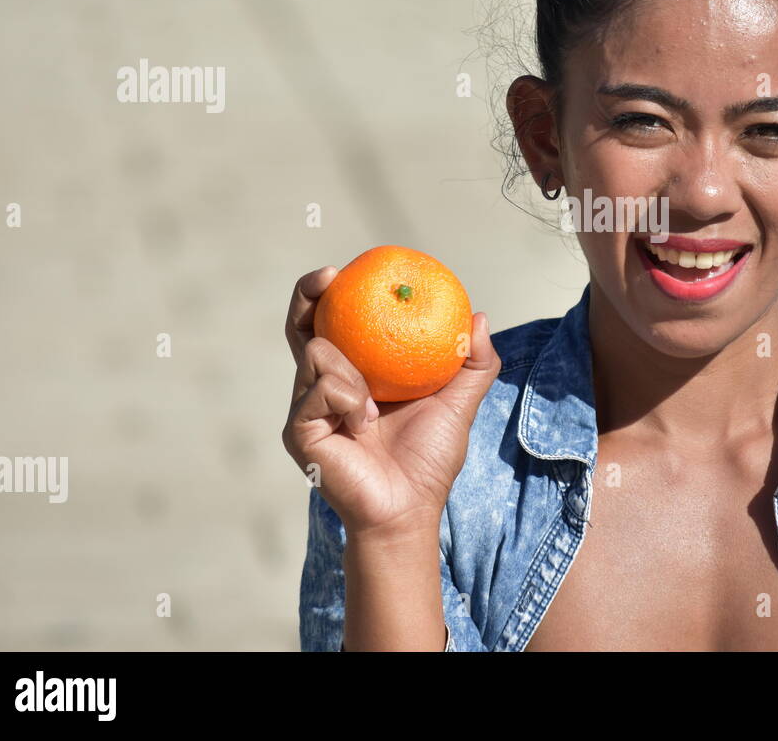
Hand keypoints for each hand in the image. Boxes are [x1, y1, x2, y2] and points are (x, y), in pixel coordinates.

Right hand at [281, 265, 500, 535]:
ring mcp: (306, 407)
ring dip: (352, 371)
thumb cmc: (429, 459)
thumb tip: (479, 316)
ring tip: (374, 406)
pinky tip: (363, 425)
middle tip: (328, 276)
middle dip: (308, 294)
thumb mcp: (459, 403)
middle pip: (301, 327)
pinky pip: (319, 390)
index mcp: (354, 376)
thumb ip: (472, 363)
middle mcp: (322, 387)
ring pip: (316, 351)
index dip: (330, 293)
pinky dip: (348, 400)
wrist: (409, 508)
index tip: (346, 269)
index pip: (333, 325)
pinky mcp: (298, 429)